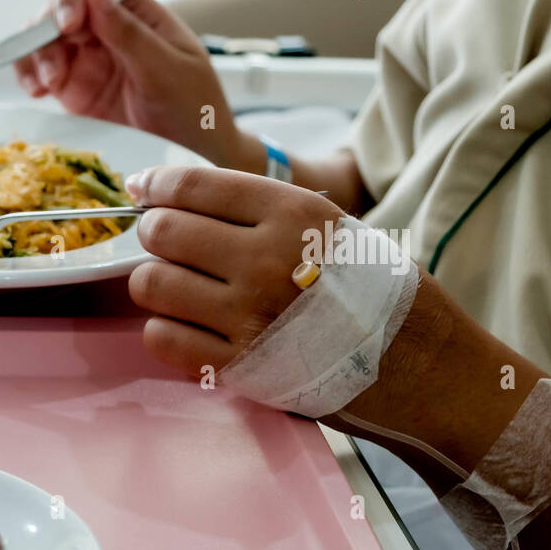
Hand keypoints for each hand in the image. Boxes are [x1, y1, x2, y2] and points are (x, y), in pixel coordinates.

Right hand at [14, 0, 259, 170]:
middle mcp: (106, 28)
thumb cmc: (194, 107)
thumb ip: (131, 34)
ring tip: (46, 84)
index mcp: (136, 11)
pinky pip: (40, 72)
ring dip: (35, 55)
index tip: (69, 22)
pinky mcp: (72, 88)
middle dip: (47, 29)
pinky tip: (36, 91)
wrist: (192, 154)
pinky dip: (29, 76)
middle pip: (60, 7)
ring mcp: (86, 58)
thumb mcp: (169, 70)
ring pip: (43, 38)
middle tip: (53, 65)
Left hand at [123, 165, 340, 372]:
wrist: (408, 355)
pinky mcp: (236, 364)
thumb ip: (249, 207)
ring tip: (177, 286)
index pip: (193, 186)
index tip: (142, 190)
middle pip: (162, 232)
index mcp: (290, 214)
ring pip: (151, 283)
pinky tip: (186, 324)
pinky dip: (162, 329)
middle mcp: (266, 261)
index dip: (155, 185)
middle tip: (166, 242)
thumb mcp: (320, 222)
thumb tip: (160, 191)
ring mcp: (248, 315)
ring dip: (154, 282)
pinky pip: (160, 337)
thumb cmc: (356, 282)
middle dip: (154, 232)